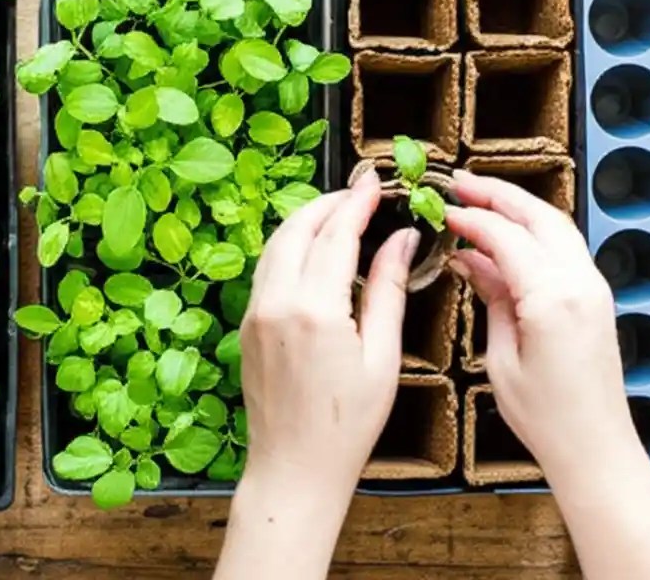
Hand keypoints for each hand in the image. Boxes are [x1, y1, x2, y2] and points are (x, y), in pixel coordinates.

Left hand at [240, 169, 418, 495]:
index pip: (336, 235)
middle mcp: (276, 304)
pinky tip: (312, 251)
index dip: (357, 202)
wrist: (293, 469)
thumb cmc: (347, 426)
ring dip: (305, 222)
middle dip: (328, 203)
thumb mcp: (381, 357)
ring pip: (276, 246)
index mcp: (315, 311)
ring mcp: (255, 314)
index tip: (375, 181)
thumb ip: (388, 291)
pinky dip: (289, 249)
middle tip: (358, 191)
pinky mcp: (247, 327)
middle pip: (298, 229)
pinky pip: (266, 271)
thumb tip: (402, 240)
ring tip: (337, 212)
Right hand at [445, 170, 636, 483]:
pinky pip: (563, 250)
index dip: (471, 218)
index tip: (443, 208)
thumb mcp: (501, 357)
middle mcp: (580, 284)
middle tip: (461, 183)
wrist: (594, 446)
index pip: (506, 236)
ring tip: (480, 201)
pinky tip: (503, 243)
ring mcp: (593, 288)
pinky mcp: (594, 299)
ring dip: (518, 209)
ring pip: (556, 227)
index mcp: (553, 297)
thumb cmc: (548, 416)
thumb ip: (491, 298)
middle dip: (498, 194)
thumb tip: (471, 262)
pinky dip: (533, 235)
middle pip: (538, 216)